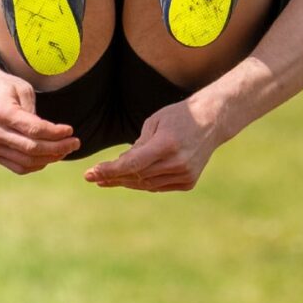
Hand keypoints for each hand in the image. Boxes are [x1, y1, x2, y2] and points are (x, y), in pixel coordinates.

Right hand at [0, 67, 79, 174]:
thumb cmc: (1, 87)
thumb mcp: (21, 89)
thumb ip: (35, 112)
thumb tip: (51, 134)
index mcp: (1, 112)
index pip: (35, 130)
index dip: (56, 133)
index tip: (70, 130)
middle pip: (32, 148)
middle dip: (58, 148)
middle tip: (74, 143)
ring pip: (26, 161)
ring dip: (50, 158)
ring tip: (64, 150)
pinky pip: (17, 167)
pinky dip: (36, 165)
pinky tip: (48, 157)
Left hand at [85, 98, 219, 193]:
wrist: (212, 121)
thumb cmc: (178, 116)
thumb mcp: (154, 122)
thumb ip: (137, 146)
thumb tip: (120, 166)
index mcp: (167, 144)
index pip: (132, 164)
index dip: (110, 171)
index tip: (91, 174)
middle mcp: (177, 162)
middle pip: (136, 176)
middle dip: (112, 177)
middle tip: (93, 177)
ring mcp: (185, 174)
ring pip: (146, 184)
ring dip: (125, 182)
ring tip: (107, 179)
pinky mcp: (188, 181)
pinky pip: (159, 186)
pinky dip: (144, 182)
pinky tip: (131, 179)